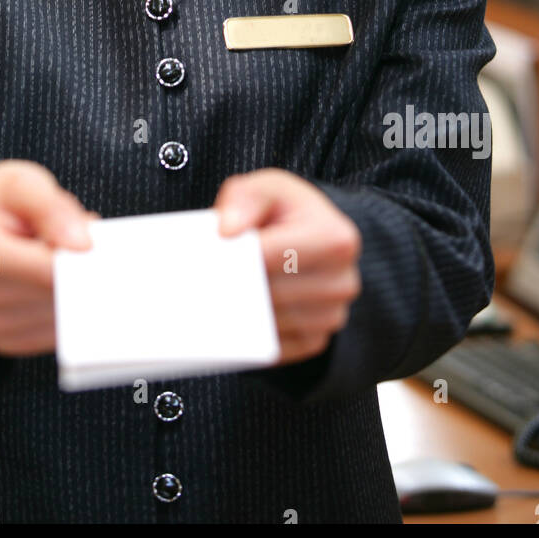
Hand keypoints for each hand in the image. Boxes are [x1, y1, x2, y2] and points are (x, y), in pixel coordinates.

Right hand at [0, 160, 98, 357]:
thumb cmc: (1, 199)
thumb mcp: (23, 182)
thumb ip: (53, 208)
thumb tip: (82, 246)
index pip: (47, 271)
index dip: (83, 263)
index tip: (103, 254)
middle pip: (55, 298)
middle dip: (81, 275)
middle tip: (85, 249)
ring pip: (58, 321)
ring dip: (74, 295)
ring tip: (62, 263)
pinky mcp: (1, 338)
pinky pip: (49, 335)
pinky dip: (64, 314)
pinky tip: (56, 287)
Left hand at [214, 168, 361, 365]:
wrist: (313, 240)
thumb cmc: (285, 212)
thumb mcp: (268, 187)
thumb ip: (245, 197)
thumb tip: (226, 230)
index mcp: (335, 239)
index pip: (270, 256)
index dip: (233, 258)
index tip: (202, 263)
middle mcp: (342, 282)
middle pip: (269, 294)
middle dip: (230, 288)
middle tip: (196, 286)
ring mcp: (332, 316)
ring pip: (268, 325)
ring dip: (237, 315)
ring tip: (209, 300)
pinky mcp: (316, 340)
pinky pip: (273, 350)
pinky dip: (248, 339)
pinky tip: (230, 319)